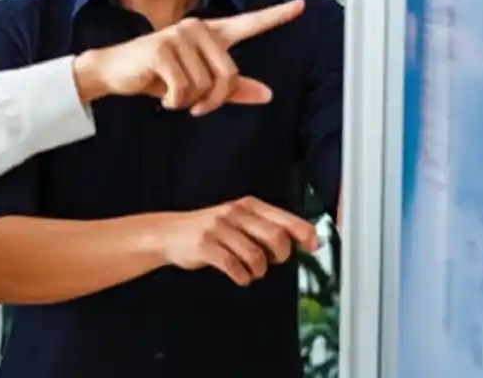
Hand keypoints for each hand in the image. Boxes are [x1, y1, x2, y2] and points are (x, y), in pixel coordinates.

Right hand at [73, 0, 303, 114]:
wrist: (114, 72)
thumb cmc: (155, 75)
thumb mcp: (197, 84)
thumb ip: (232, 89)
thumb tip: (268, 94)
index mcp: (209, 34)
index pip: (248, 24)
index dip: (275, 17)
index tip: (300, 7)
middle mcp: (197, 29)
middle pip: (229, 75)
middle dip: (213, 100)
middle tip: (194, 106)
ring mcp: (179, 36)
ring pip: (206, 86)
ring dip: (189, 103)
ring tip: (172, 95)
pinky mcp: (162, 49)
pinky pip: (184, 89)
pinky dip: (175, 102)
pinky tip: (163, 96)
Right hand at [156, 197, 319, 285]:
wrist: (170, 233)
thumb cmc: (212, 229)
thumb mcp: (239, 219)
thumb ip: (268, 226)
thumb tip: (307, 238)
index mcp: (248, 205)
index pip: (285, 219)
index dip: (304, 233)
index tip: (313, 246)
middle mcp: (234, 213)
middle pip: (275, 238)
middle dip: (279, 256)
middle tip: (271, 262)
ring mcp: (218, 228)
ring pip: (255, 256)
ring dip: (258, 270)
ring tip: (251, 271)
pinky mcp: (205, 245)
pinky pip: (234, 267)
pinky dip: (242, 277)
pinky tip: (239, 276)